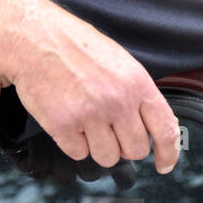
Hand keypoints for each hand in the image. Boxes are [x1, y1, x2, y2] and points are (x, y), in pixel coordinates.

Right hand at [0, 0, 182, 172]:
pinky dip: (74, 143)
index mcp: (136, 83)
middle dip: (124, 145)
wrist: (35, 38)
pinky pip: (78, 154)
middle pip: (135, 150)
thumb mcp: (119, 62)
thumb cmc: (75, 46)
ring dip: (98, 146)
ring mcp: (89, 115)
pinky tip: (69, 120)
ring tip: (86, 121)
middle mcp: (117, 101)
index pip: (165, 129)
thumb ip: (139, 93)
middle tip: (110, 128)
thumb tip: (155, 126)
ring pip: (108, 158)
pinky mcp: (63, 126)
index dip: (168, 154)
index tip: (164, 165)